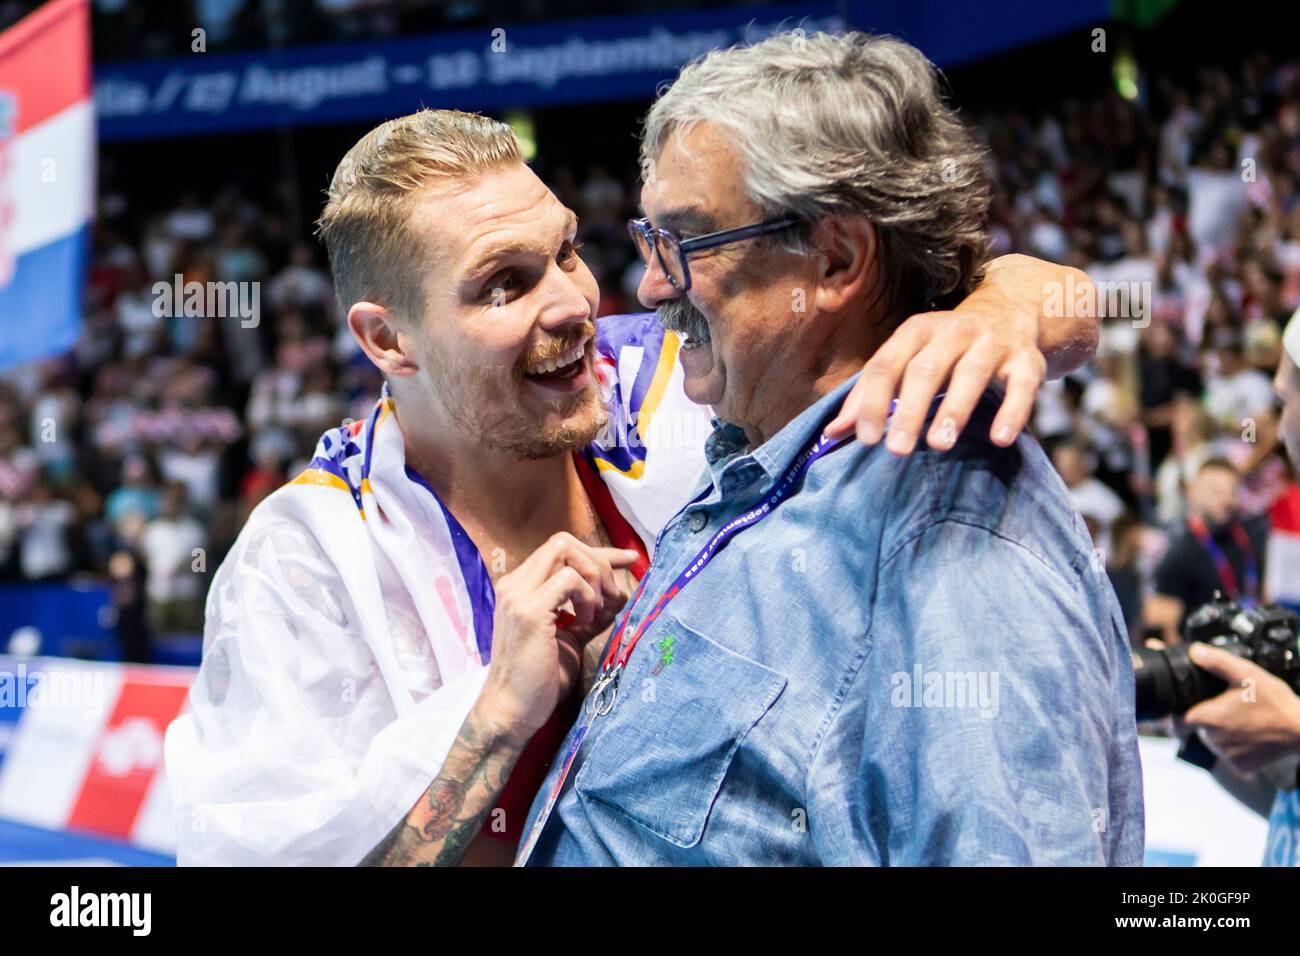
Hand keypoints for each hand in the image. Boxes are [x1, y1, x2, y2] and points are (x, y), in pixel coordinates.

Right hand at [479, 533, 637, 740]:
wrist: (513, 711)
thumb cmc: (540, 679)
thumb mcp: (572, 637)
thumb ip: (591, 613)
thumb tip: (621, 595)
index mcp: (521, 588)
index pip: (561, 549)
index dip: (599, 552)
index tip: (629, 559)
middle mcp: (515, 585)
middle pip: (563, 542)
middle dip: (598, 561)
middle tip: (614, 595)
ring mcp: (518, 596)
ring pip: (565, 551)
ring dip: (595, 577)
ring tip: (599, 611)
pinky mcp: (529, 612)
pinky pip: (568, 579)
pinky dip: (587, 596)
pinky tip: (587, 621)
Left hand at [826, 287, 1045, 455]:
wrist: (1011, 311)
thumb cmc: (944, 350)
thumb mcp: (906, 361)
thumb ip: (869, 397)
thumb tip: (830, 434)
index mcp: (916, 331)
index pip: (886, 364)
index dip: (873, 401)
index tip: (866, 438)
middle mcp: (953, 331)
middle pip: (925, 370)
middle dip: (910, 410)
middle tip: (896, 450)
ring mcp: (991, 344)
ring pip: (972, 374)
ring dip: (954, 410)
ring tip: (939, 445)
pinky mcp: (1027, 360)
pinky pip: (1022, 385)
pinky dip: (1012, 411)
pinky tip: (1000, 439)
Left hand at [1178, 644, 1299, 774]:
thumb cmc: (1276, 703)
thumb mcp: (1247, 674)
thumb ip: (1217, 662)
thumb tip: (1194, 652)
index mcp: (1209, 718)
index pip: (1175, 720)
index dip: (1175, 713)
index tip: (1184, 706)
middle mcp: (1214, 740)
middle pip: (1195, 729)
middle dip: (1204, 718)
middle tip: (1224, 707)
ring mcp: (1227, 756)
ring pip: (1212, 742)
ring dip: (1219, 732)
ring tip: (1240, 719)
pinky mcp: (1240, 767)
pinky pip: (1228, 755)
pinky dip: (1234, 746)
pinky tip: (1248, 734)